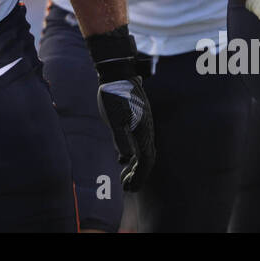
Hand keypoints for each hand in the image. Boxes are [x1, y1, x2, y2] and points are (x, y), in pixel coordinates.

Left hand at [87, 26, 155, 191]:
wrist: (118, 73)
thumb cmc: (113, 94)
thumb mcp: (112, 117)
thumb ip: (119, 137)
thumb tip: (125, 158)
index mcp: (142, 131)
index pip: (145, 160)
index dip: (139, 176)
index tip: (129, 187)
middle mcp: (147, 129)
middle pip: (147, 158)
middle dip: (138, 175)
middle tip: (126, 187)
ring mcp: (145, 124)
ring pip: (145, 151)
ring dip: (137, 166)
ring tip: (124, 177)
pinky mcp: (140, 120)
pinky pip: (141, 142)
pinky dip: (135, 155)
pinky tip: (124, 159)